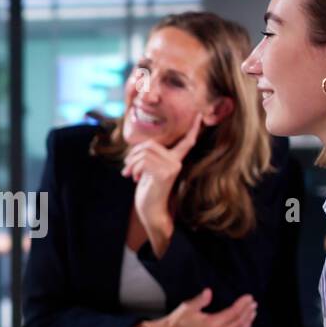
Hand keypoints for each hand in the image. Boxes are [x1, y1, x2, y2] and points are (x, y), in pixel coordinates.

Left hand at [121, 118, 200, 253]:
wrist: (151, 210)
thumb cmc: (149, 190)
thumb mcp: (149, 170)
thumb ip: (150, 157)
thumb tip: (138, 148)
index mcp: (175, 160)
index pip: (187, 142)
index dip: (193, 129)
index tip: (199, 116)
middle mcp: (176, 162)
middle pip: (150, 145)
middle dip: (133, 154)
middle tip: (126, 166)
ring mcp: (172, 168)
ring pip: (145, 153)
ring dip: (131, 163)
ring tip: (129, 173)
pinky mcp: (165, 174)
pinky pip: (144, 161)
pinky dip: (134, 168)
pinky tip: (134, 178)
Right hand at [145, 288, 255, 326]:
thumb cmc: (176, 322)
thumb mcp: (187, 307)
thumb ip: (201, 299)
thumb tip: (209, 291)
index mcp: (211, 324)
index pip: (234, 312)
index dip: (243, 304)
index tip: (249, 297)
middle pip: (239, 322)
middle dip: (248, 311)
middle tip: (252, 303)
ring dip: (248, 322)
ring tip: (252, 313)